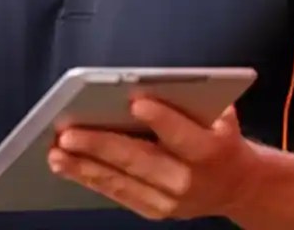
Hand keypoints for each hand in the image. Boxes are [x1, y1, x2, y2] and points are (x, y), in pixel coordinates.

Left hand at [48, 99, 256, 220]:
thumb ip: (195, 100)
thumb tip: (155, 83)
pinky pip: (116, 193)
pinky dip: (89, 178)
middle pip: (140, 160)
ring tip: (55, 151)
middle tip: (68, 132)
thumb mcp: (222, 114)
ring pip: (120, 181)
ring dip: (83, 166)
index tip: (136, 101)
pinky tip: (66, 165)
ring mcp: (169, 200)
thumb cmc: (221, 139)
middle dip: (100, 145)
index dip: (162, 118)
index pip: (183, 134)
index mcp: (211, 150)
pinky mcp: (153, 211)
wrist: (238, 186)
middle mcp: (188, 179)